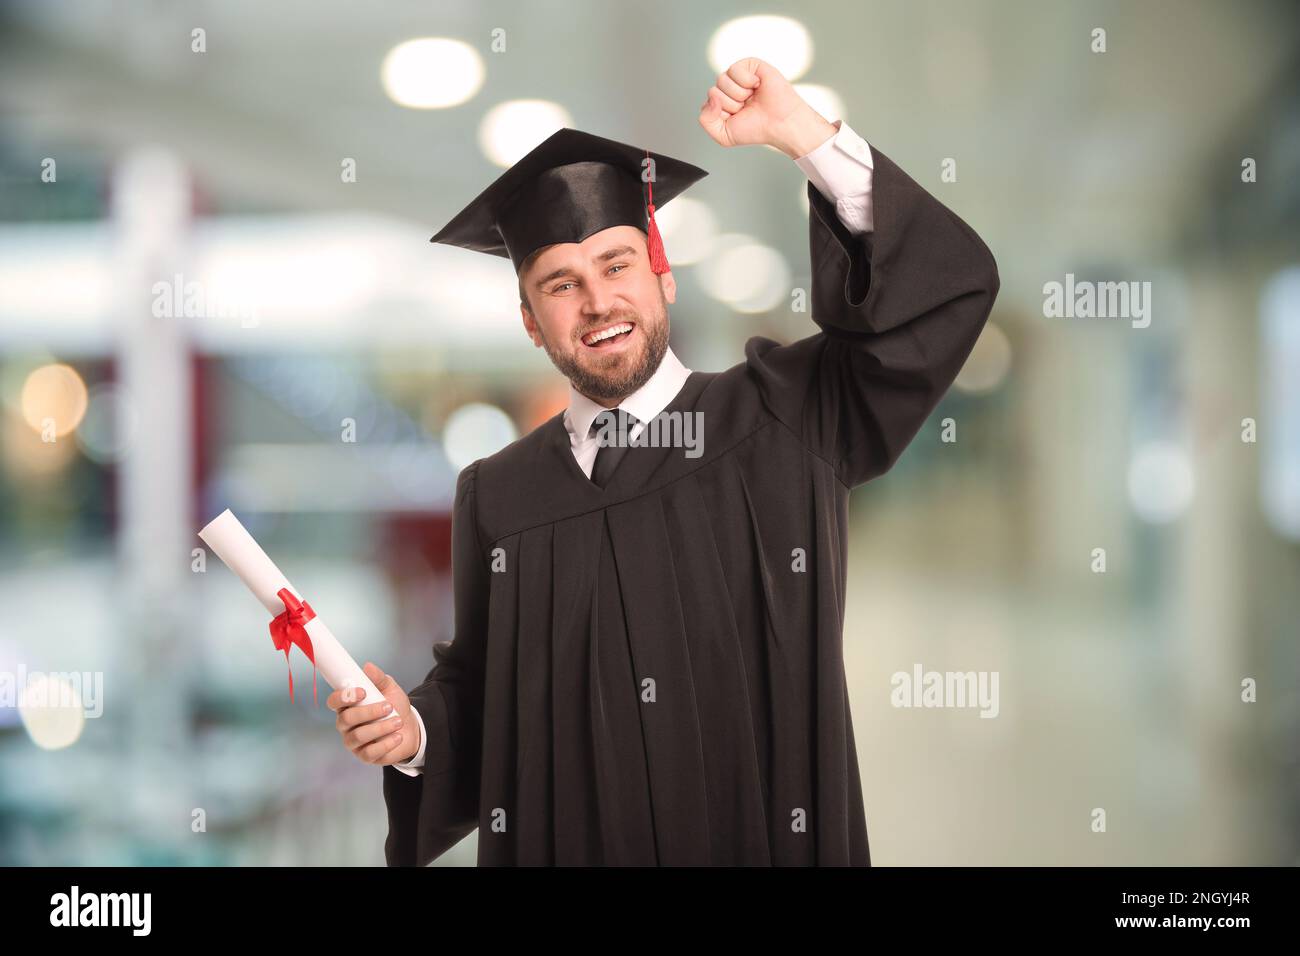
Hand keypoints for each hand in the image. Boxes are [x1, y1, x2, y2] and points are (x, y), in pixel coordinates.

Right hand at [329, 661, 416, 765]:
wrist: (410, 728)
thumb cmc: (394, 706)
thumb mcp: (390, 688)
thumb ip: (378, 678)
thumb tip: (367, 666)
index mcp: (347, 706)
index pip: (333, 701)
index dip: (344, 697)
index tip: (363, 691)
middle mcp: (345, 725)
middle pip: (346, 719)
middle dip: (369, 712)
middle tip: (389, 706)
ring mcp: (353, 742)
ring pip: (358, 736)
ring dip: (381, 728)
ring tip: (398, 722)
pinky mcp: (364, 756)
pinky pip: (369, 752)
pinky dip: (386, 744)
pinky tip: (398, 737)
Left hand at [697, 57, 835, 157]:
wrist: (779, 124)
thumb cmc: (755, 129)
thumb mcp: (723, 135)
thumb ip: (706, 119)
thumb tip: (711, 97)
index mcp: (721, 102)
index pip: (707, 103)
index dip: (722, 114)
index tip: (738, 118)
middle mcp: (728, 87)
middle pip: (713, 91)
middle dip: (731, 105)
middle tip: (748, 108)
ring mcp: (739, 75)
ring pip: (722, 80)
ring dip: (739, 94)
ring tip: (753, 98)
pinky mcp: (750, 65)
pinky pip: (734, 69)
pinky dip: (746, 81)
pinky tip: (757, 86)